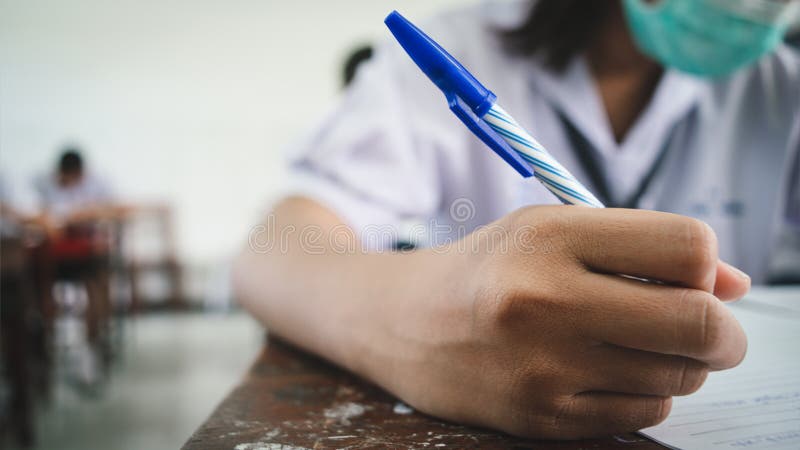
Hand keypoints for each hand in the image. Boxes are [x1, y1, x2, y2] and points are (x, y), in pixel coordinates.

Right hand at [370, 206, 748, 438]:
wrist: (402, 322)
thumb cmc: (488, 269)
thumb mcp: (551, 231)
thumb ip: (643, 249)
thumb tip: (735, 286)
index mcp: (549, 236)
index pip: (687, 247)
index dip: (706, 264)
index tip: (692, 277)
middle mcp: (543, 300)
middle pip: (698, 321)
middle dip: (725, 330)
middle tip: (713, 330)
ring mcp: (542, 366)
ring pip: (678, 376)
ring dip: (682, 362)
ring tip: (645, 345)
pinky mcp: (540, 417)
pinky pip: (643, 413)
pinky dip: (646, 393)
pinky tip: (611, 373)